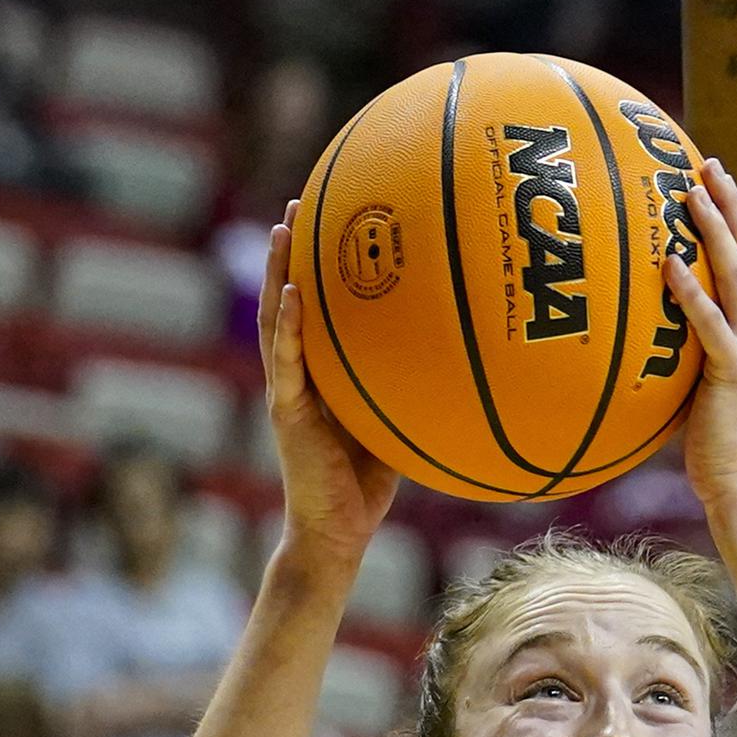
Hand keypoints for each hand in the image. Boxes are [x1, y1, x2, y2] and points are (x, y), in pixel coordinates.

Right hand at [257, 205, 399, 567]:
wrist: (337, 535)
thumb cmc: (368, 485)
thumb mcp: (395, 422)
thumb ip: (409, 386)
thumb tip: (460, 351)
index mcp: (318, 376)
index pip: (314, 311)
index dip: (316, 267)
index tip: (329, 218)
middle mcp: (296, 377)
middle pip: (287, 301)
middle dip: (291, 252)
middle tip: (299, 201)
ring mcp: (286, 393)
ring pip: (276, 321)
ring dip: (277, 272)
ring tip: (283, 228)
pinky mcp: (286, 414)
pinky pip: (287, 364)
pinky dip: (289, 326)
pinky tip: (293, 292)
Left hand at [667, 159, 736, 510]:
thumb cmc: (714, 446)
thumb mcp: (698, 386)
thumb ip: (680, 352)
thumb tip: (640, 328)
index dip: (736, 219)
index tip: (714, 181)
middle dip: (730, 205)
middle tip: (706, 163)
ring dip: (715, 229)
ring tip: (692, 192)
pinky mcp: (734, 372)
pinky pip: (711, 322)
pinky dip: (692, 290)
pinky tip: (670, 262)